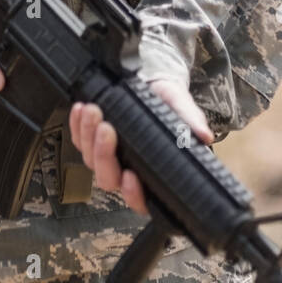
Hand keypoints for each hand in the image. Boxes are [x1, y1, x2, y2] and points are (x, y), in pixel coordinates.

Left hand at [69, 77, 213, 216]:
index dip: (134, 194)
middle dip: (104, 154)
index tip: (131, 176)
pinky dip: (77, 125)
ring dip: (88, 135)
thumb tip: (203, 135)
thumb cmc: (168, 103)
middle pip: (108, 178)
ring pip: (90, 159)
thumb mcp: (181, 106)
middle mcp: (127, 168)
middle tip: (107, 129)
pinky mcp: (92, 139)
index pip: (140, 198)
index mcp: (150, 171)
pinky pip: (79, 139)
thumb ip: (190, 121)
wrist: (153, 84)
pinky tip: (81, 110)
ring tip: (93, 111)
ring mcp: (108, 155)